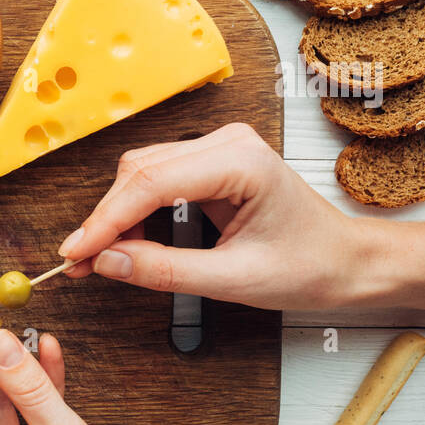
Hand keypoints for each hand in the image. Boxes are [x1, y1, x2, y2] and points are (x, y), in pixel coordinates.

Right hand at [58, 123, 365, 309]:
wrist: (349, 263)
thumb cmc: (310, 266)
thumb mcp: (234, 281)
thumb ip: (165, 270)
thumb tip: (107, 262)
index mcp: (241, 162)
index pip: (151, 183)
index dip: (105, 220)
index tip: (74, 253)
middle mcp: (227, 143)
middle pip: (139, 172)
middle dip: (105, 219)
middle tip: (80, 263)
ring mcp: (218, 149)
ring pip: (140, 174)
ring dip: (116, 216)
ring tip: (101, 259)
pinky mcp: (211, 163)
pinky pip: (156, 181)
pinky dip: (135, 213)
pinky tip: (129, 244)